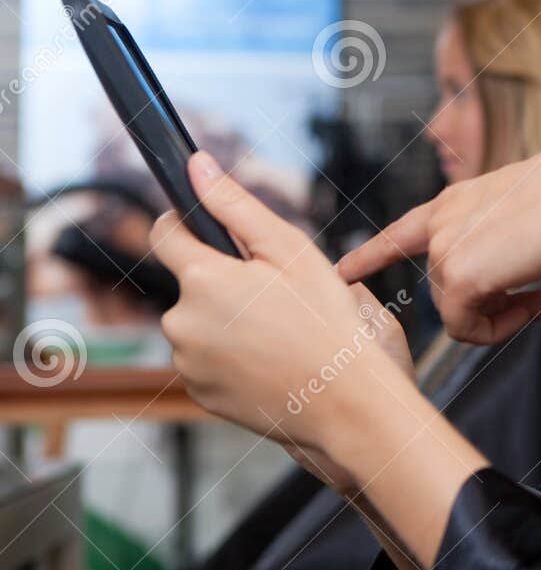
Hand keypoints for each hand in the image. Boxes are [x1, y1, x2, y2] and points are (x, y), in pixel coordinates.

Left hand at [152, 153, 417, 463]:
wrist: (346, 404)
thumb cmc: (328, 325)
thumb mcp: (293, 251)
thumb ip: (236, 205)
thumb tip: (196, 166)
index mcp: (202, 279)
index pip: (166, 232)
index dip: (190, 224)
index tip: (217, 233)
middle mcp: (181, 321)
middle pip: (191, 283)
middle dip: (224, 282)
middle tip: (278, 297)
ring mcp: (187, 362)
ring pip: (199, 324)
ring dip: (228, 322)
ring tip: (280, 334)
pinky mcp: (198, 394)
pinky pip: (206, 361)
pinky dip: (232, 358)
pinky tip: (272, 362)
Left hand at [336, 133, 540, 343]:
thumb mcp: (528, 215)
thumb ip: (508, 245)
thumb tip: (525, 283)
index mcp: (457, 201)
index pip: (401, 232)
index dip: (370, 256)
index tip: (342, 272)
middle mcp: (442, 221)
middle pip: (445, 289)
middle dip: (491, 305)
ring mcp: (445, 248)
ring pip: (457, 312)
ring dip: (503, 317)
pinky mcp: (458, 276)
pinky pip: (467, 329)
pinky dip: (501, 330)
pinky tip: (538, 304)